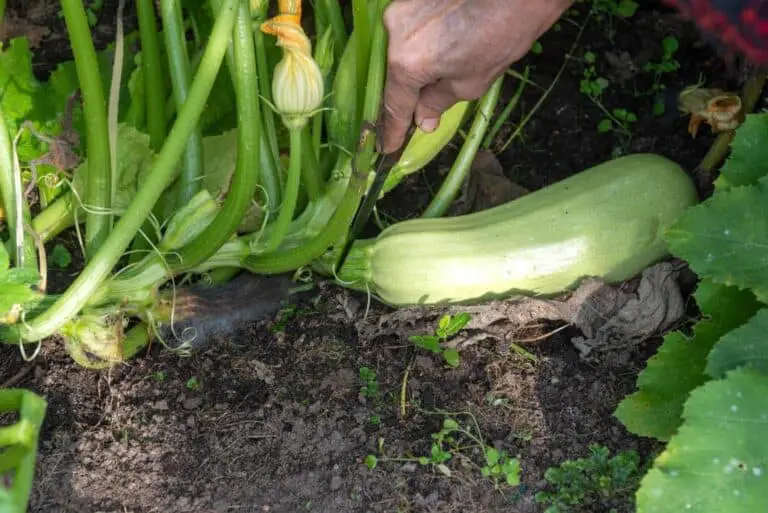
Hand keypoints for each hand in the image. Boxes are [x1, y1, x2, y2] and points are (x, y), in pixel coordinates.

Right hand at [379, 0, 571, 153]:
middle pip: (393, 75)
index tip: (389, 147)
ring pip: (398, 52)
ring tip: (434, 80)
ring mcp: (399, 9)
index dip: (393, 129)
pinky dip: (417, 47)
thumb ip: (438, 102)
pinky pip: (406, 32)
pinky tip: (437, 52)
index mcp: (406, 62)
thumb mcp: (470, 83)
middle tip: (416, 117)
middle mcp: (394, 33)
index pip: (394, 104)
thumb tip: (423, 120)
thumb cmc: (501, 36)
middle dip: (406, 97)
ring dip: (413, 69)